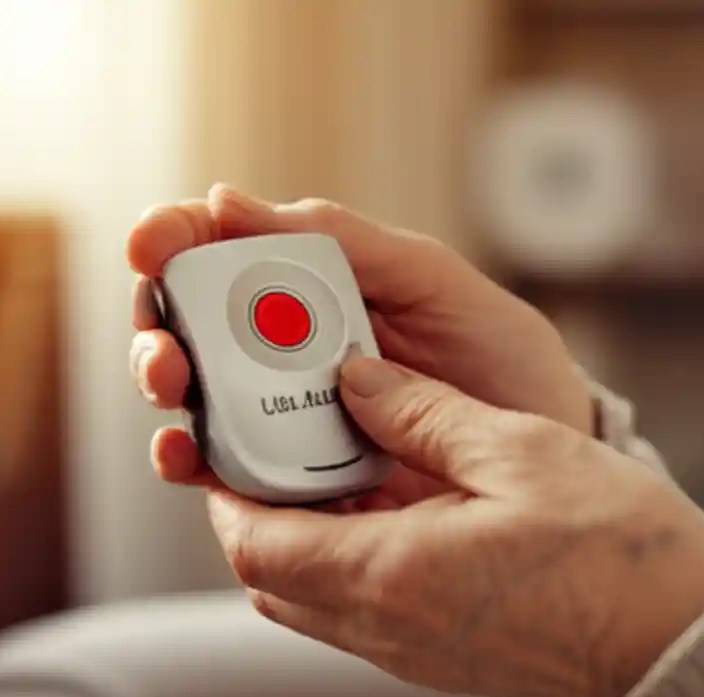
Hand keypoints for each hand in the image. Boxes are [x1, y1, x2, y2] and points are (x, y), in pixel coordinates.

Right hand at [128, 185, 595, 507]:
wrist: (551, 462)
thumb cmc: (501, 360)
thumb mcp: (435, 283)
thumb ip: (344, 243)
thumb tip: (227, 201)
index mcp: (312, 289)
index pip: (219, 252)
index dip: (173, 239)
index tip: (152, 244)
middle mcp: (282, 353)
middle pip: (186, 328)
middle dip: (156, 328)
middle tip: (167, 346)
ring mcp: (284, 421)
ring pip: (191, 401)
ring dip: (164, 393)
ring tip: (174, 394)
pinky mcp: (293, 489)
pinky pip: (225, 475)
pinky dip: (193, 462)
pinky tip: (192, 457)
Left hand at [202, 356, 703, 696]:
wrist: (680, 644)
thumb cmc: (618, 556)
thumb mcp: (519, 452)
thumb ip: (425, 413)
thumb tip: (357, 381)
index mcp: (387, 573)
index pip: (253, 541)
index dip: (225, 487)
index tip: (234, 432)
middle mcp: (381, 623)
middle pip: (266, 573)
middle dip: (254, 505)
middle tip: (277, 438)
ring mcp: (405, 648)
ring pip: (305, 593)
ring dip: (298, 529)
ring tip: (331, 462)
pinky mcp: (432, 652)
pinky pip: (353, 604)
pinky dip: (343, 552)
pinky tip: (388, 502)